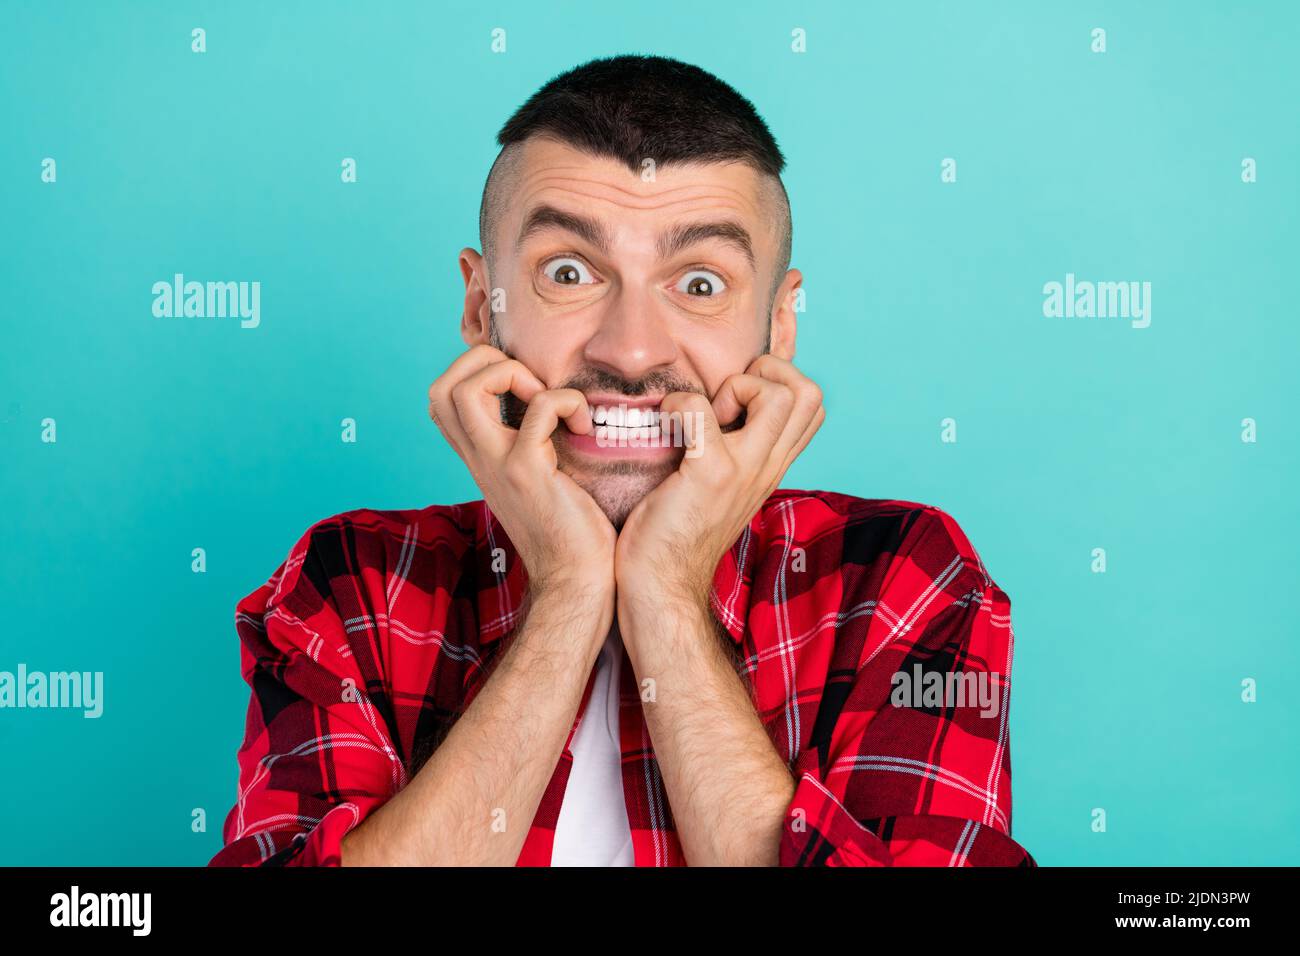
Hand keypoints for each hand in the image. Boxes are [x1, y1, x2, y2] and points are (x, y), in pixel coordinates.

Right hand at [429, 345, 616, 612]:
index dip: (475, 371)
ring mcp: (498, 464)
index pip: (441, 397)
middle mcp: (479, 458)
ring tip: (549, 401)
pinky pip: (538, 408)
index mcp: (479, 457)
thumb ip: (527, 443)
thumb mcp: (536, 477)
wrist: (577, 578)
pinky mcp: (528, 471)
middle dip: (485, 362)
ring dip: (513, 373)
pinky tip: (585, 426)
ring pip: (465, 390)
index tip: (523, 387)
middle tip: (531, 386)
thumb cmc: (569, 528)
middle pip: (441, 386)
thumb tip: (546, 405)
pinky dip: (567, 401)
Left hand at [614, 354, 824, 621]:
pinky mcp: (709, 475)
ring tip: (707, 415)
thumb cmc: (675, 534)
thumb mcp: (719, 485)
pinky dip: (681, 404)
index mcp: (772, 466)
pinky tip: (666, 423)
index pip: (813, 405)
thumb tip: (717, 412)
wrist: (662, 589)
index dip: (780, 380)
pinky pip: (702, 412)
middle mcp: (768, 467)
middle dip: (768, 374)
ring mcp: (744, 471)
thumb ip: (730, 450)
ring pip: (781, 396)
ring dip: (738, 387)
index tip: (735, 400)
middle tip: (725, 401)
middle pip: (811, 394)